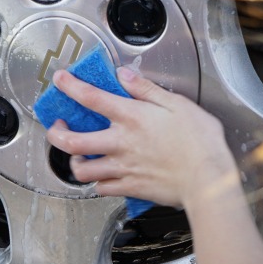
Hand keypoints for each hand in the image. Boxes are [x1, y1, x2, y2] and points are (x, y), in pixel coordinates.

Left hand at [45, 66, 240, 209]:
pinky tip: (101, 176)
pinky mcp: (129, 187)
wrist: (207, 179)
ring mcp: (122, 168)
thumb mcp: (177, 104)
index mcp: (131, 117)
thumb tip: (124, 75)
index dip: (70, 86)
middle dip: (55, 133)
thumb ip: (146, 89)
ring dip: (74, 162)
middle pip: (71, 141)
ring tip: (78, 155)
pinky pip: (101, 188)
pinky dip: (97, 182)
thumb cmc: (199, 142)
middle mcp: (120, 143)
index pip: (91, 98)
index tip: (60, 80)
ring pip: (81, 170)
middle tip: (57, 127)